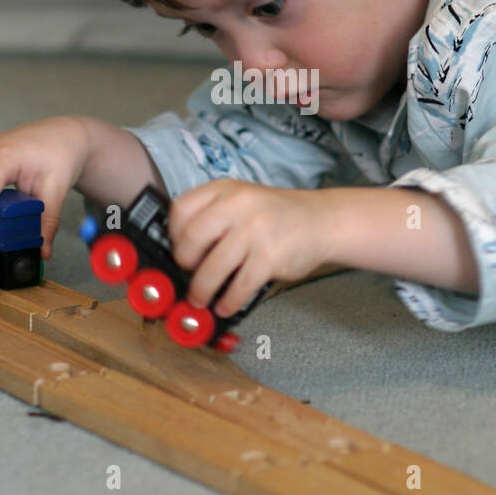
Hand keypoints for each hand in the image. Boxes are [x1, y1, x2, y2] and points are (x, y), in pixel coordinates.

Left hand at [167, 180, 336, 317]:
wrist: (322, 221)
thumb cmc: (277, 216)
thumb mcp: (242, 200)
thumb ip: (214, 216)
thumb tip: (181, 253)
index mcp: (225, 189)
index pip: (181, 210)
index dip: (173, 236)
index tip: (178, 251)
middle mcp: (238, 205)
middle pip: (190, 240)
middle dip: (184, 265)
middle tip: (188, 276)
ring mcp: (255, 230)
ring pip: (211, 269)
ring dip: (202, 291)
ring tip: (202, 299)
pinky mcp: (269, 257)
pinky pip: (238, 287)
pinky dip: (228, 301)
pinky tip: (226, 304)